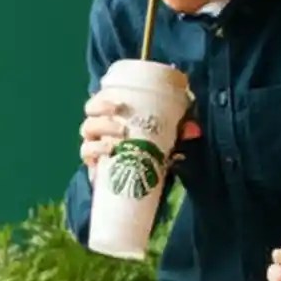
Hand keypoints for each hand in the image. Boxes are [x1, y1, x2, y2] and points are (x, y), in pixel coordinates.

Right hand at [79, 93, 199, 182]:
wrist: (142, 180)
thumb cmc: (151, 148)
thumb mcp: (168, 137)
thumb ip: (180, 130)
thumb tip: (194, 130)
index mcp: (111, 117)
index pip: (97, 104)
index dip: (101, 101)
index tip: (117, 105)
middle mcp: (98, 131)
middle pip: (90, 118)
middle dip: (101, 117)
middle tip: (119, 122)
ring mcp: (94, 148)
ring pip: (87, 134)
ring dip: (101, 134)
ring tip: (117, 140)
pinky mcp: (94, 166)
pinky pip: (87, 156)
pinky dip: (94, 152)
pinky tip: (108, 153)